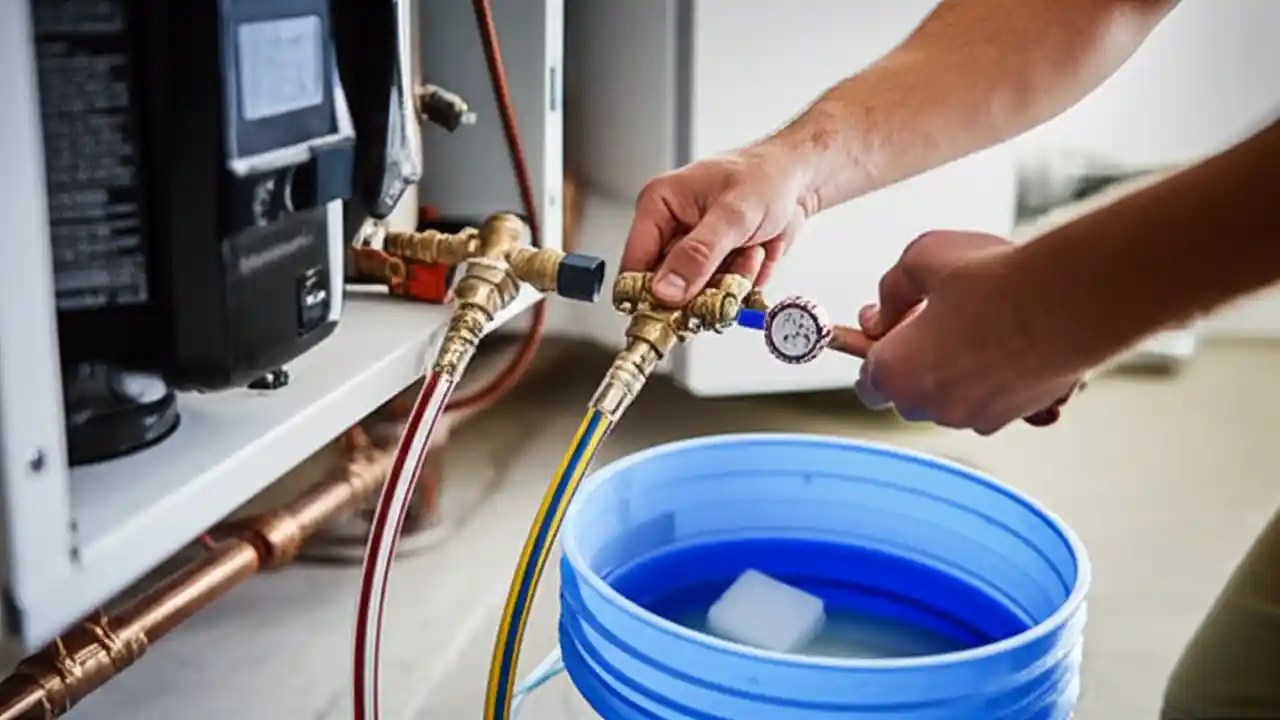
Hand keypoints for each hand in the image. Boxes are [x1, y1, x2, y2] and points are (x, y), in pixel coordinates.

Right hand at [621, 142, 818, 305]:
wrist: (800, 180)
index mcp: (659, 207)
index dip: (648, 294)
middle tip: (729, 270)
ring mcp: (693, 253)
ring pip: (698, 297)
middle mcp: (671, 232)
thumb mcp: (733, 214)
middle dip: (703, 288)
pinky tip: (755, 255)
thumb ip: (698, 254)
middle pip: (666, 289)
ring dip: (730, 282)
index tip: (672, 313)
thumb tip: (665, 290)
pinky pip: (721, 295)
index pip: (634, 265)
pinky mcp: (716, 267)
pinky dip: (743, 283)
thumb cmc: (766, 177)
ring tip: (749, 250)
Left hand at [854, 231, 1083, 434]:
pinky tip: (1008, 342)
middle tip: (936, 320)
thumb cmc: (990, 279)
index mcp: (895, 372)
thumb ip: (889, 290)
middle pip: (909, 392)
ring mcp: (973, 415)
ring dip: (955, 372)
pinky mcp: (1013, 416)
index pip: (868, 385)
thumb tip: (880, 314)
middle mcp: (929, 405)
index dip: (877, 355)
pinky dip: (991, 379)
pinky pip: (989, 400)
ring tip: (978, 325)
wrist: (1067, 300)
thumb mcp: (919, 259)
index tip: (891, 328)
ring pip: (951, 398)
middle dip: (916, 362)